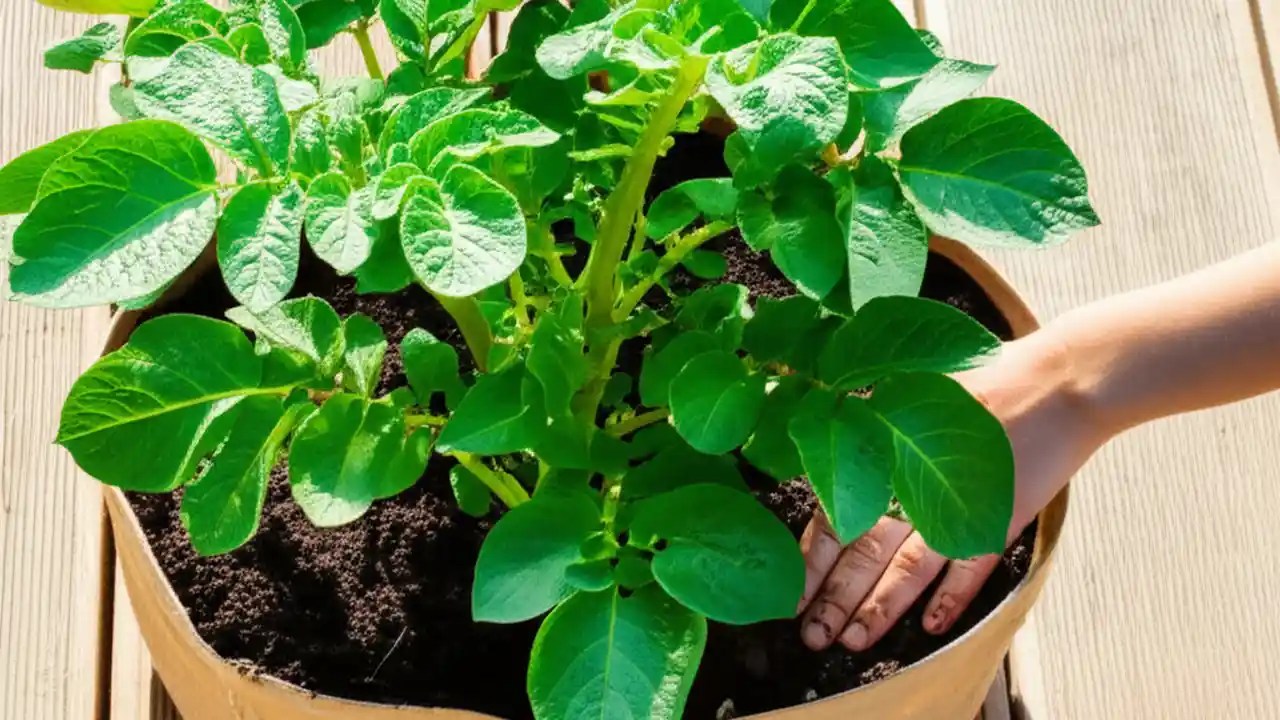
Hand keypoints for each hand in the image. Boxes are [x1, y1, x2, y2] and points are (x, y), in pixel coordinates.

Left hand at [797, 331, 1108, 651]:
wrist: (1060, 380)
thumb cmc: (980, 379)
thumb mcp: (909, 389)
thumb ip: (869, 425)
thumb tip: (823, 459)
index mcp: (888, 448)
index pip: (837, 513)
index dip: (813, 560)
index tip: (792, 596)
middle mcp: (918, 480)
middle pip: (866, 550)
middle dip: (836, 598)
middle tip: (813, 636)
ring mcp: (962, 503)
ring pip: (911, 567)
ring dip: (881, 608)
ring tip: (855, 642)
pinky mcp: (1003, 518)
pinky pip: (971, 567)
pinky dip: (951, 598)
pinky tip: (930, 628)